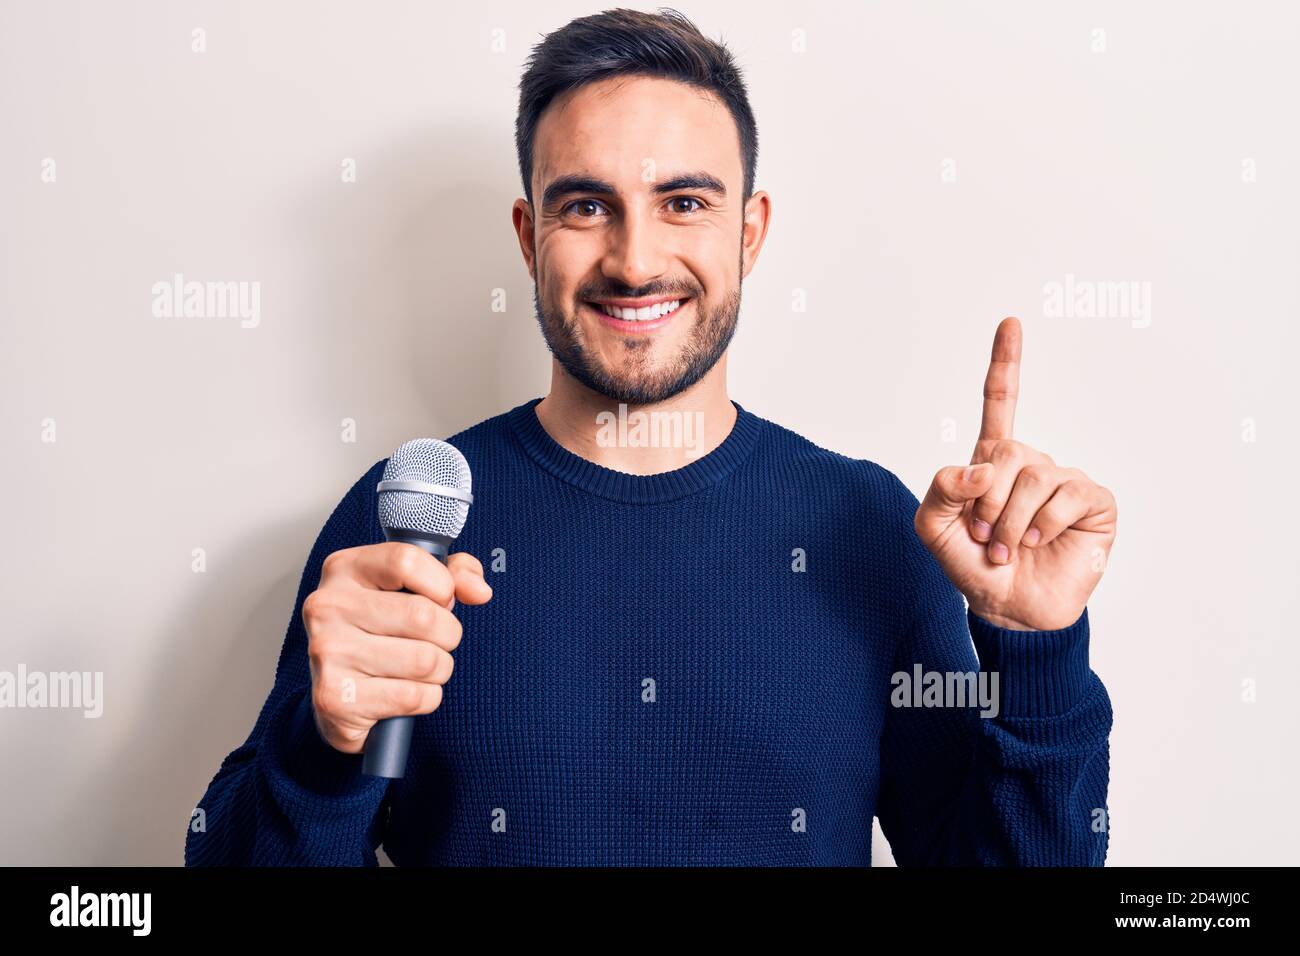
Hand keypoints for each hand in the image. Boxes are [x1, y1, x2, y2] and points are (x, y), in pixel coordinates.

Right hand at [302, 542, 492, 752]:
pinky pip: (414, 696)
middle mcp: (327, 606)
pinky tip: (403, 692)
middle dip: (447, 635)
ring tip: (418, 669)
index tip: (442, 599)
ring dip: (438, 669)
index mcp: (344, 569)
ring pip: (425, 661)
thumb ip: (454, 574)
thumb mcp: (414, 588)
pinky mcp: (335, 698)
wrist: (338, 698)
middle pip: (423, 616)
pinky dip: (425, 698)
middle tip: (433, 641)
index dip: (441, 584)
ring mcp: (327, 652)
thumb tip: (479, 591)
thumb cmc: (381, 633)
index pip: (407, 561)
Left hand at [913, 317, 1116, 630]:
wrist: (1010, 609)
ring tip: (1008, 548)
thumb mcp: (934, 529)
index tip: (1010, 323)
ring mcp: (1065, 482)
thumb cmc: (973, 566)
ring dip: (1010, 521)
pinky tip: (1039, 542)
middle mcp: (1031, 465)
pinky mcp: (1094, 502)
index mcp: (993, 463)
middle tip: (983, 536)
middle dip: (985, 501)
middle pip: (1006, 452)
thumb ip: (940, 491)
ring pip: (1034, 477)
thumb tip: (981, 468)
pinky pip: (1067, 495)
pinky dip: (1044, 523)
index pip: (1001, 404)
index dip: (1005, 364)